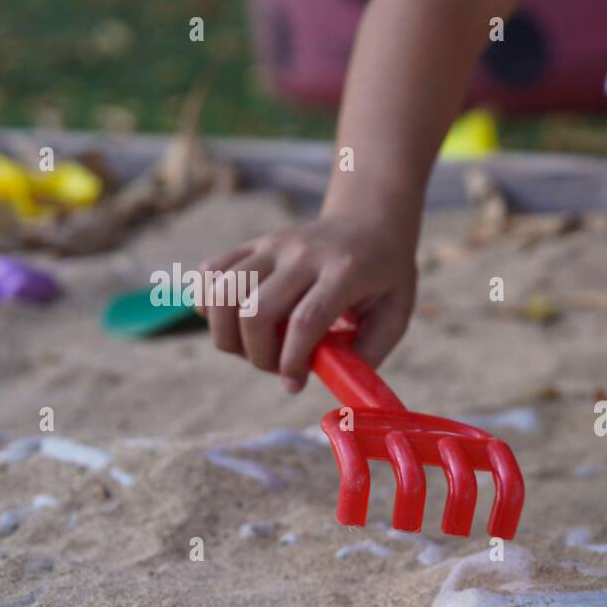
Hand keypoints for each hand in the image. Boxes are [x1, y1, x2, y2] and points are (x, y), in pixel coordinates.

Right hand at [197, 213, 416, 391]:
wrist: (369, 221)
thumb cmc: (385, 276)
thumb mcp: (396, 314)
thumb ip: (369, 351)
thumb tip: (330, 379)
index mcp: (344, 272)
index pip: (305, 321)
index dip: (291, 360)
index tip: (294, 384)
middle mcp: (303, 254)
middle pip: (255, 311)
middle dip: (258, 355)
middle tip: (277, 366)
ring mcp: (273, 245)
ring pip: (222, 293)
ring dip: (228, 335)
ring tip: (255, 346)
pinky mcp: (253, 244)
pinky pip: (209, 274)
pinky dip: (210, 305)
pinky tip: (235, 320)